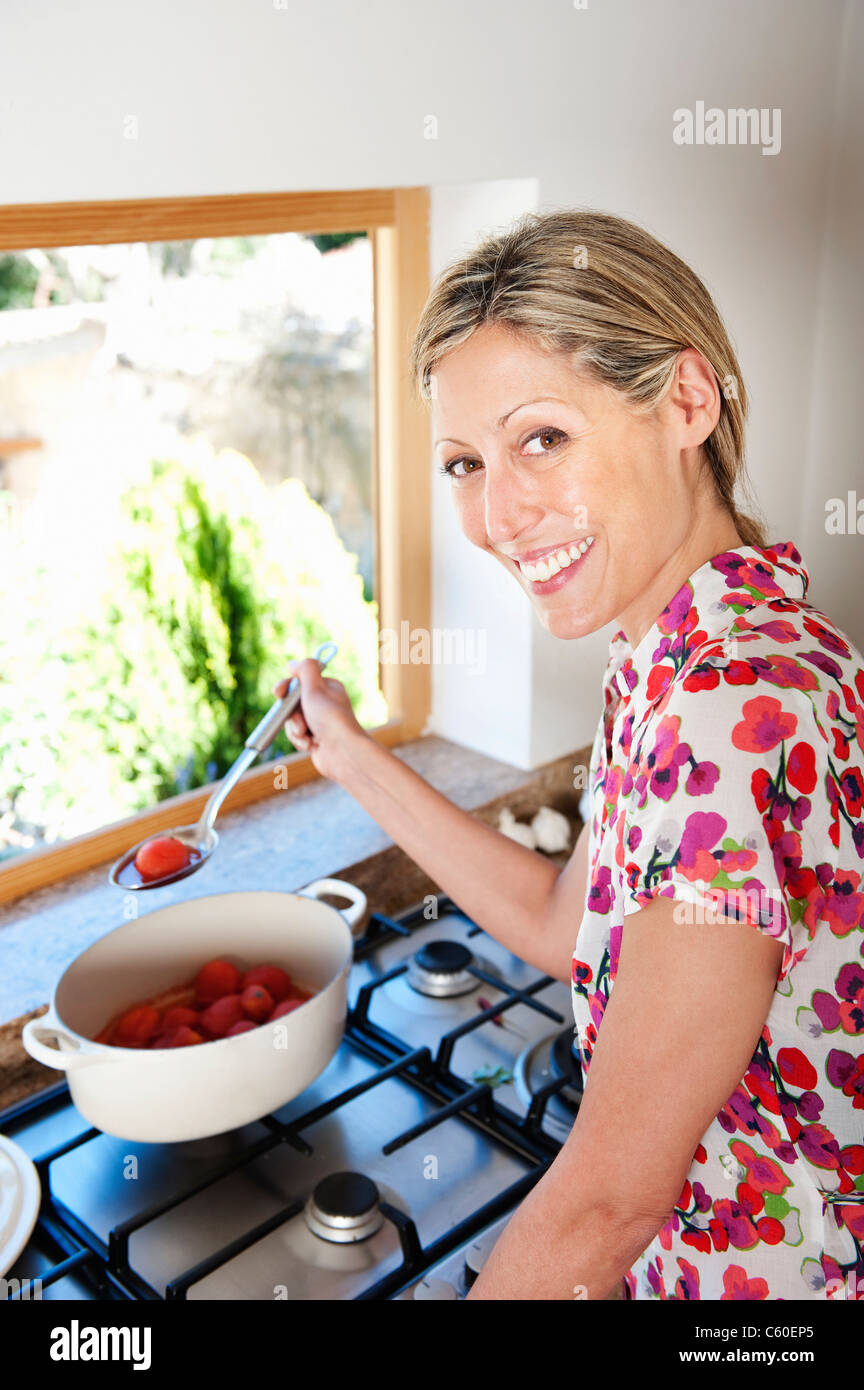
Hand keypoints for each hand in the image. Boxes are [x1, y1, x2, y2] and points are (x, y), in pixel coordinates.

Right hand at [274, 659, 367, 780]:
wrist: (342, 752)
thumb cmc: (330, 718)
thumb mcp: (316, 687)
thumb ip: (305, 669)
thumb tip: (292, 664)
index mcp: (327, 688)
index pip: (300, 682)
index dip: (286, 687)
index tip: (278, 693)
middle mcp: (324, 704)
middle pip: (292, 703)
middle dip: (291, 714)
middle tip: (299, 721)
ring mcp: (319, 722)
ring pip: (292, 721)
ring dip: (295, 729)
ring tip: (307, 735)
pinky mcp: (315, 739)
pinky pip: (297, 736)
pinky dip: (300, 740)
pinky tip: (311, 745)